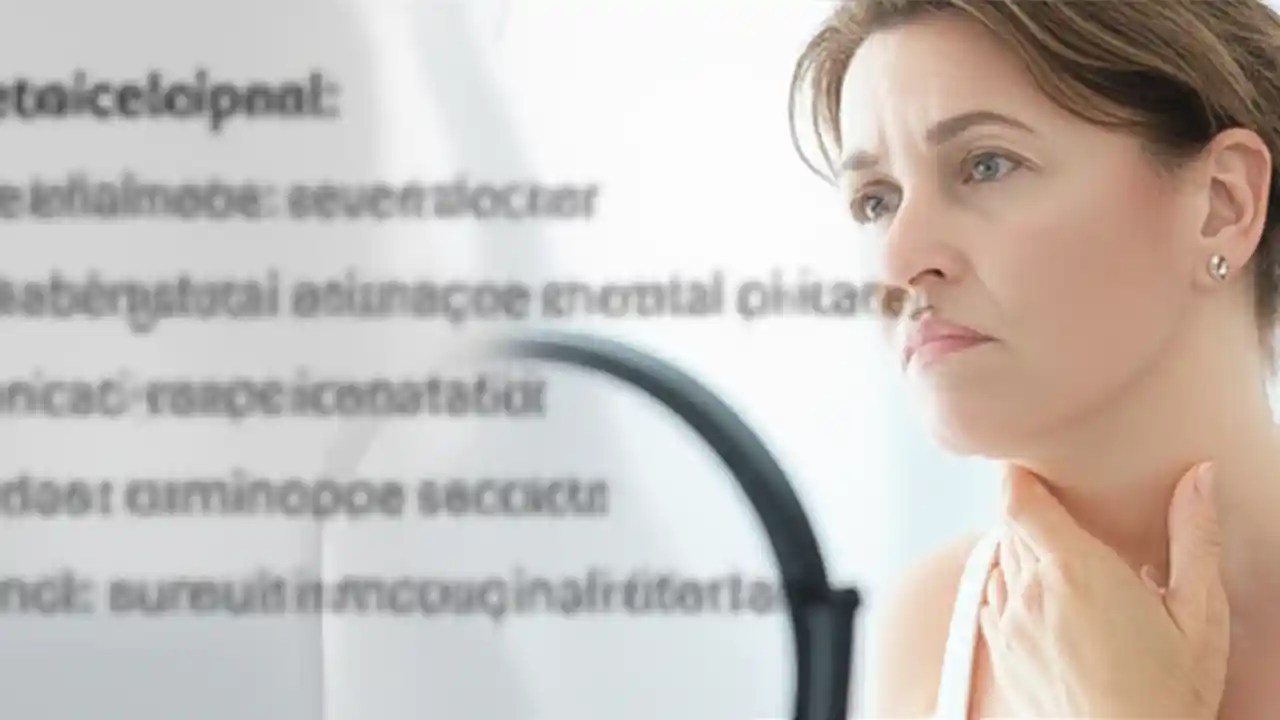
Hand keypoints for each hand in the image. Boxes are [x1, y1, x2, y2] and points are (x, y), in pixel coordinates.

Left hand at [979, 462, 1229, 718]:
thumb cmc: (1170, 692)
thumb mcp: (1198, 614)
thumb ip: (1194, 538)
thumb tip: (1199, 475)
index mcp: (1074, 569)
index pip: (1017, 499)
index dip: (1018, 475)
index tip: (1032, 465)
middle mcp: (1029, 590)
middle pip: (1011, 526)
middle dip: (1033, 513)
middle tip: (1068, 513)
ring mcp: (1008, 624)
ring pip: (1002, 561)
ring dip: (1022, 551)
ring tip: (1063, 560)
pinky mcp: (1001, 653)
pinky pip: (993, 599)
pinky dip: (1012, 588)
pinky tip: (1046, 602)